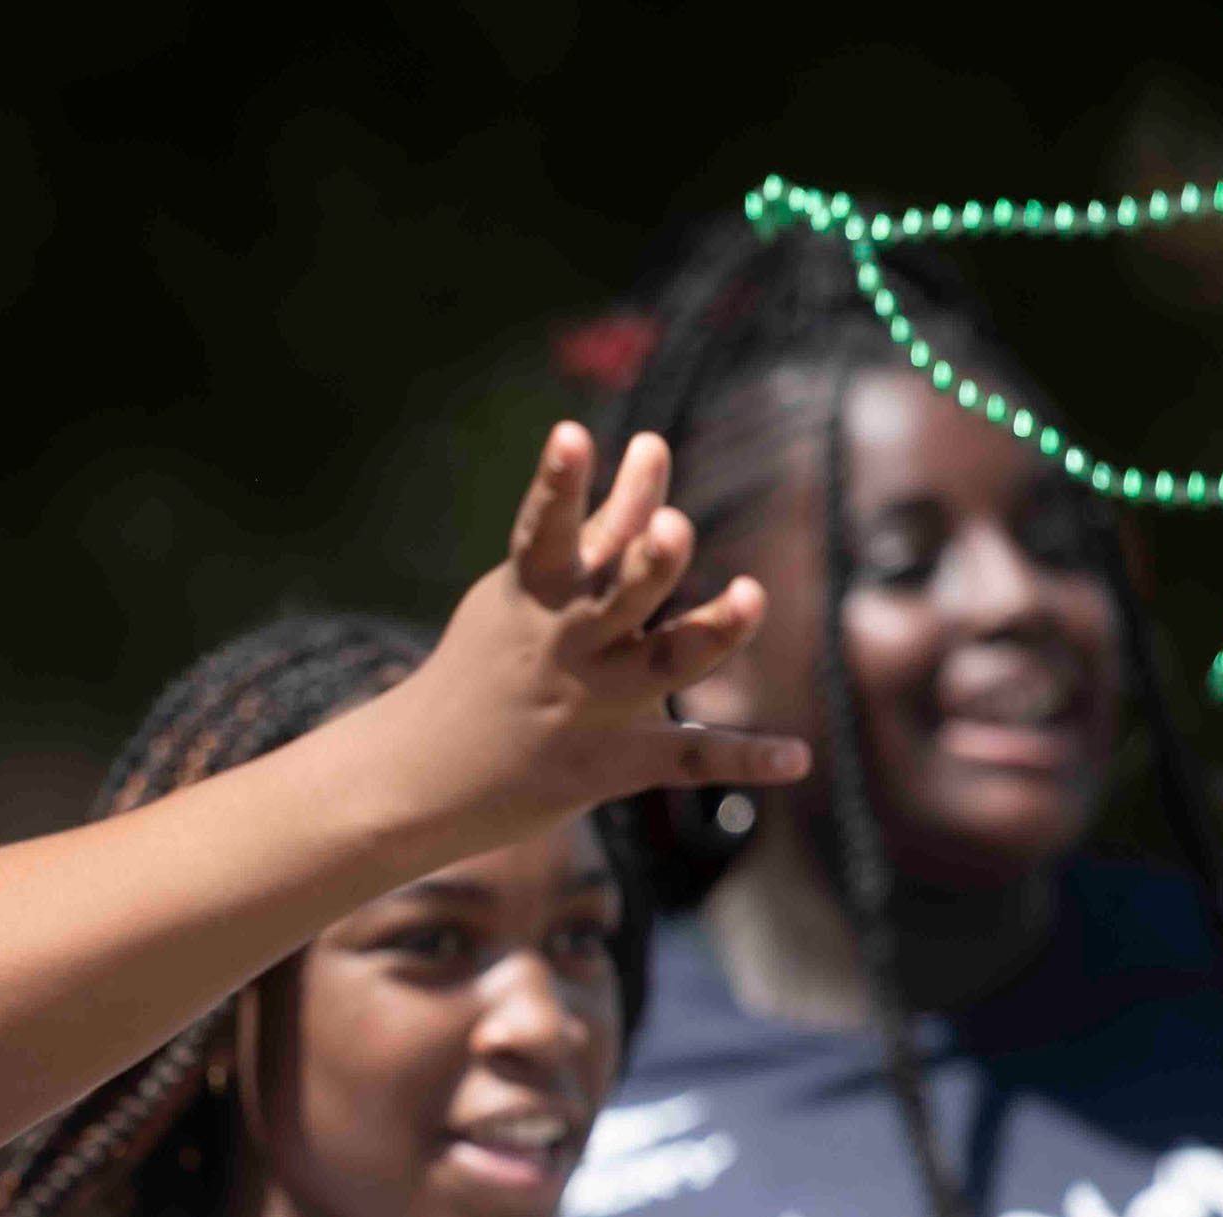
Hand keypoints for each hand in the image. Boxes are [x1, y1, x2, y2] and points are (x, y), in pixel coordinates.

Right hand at [405, 424, 807, 846]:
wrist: (424, 775)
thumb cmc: (490, 662)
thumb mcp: (529, 593)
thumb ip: (603, 529)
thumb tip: (654, 448)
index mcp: (535, 594)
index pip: (547, 530)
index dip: (558, 483)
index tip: (571, 434)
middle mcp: (566, 645)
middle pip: (616, 596)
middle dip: (646, 564)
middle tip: (675, 529)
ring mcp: (593, 706)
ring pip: (663, 664)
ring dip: (710, 632)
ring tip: (750, 596)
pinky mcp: (613, 764)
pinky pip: (688, 758)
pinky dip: (744, 757)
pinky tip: (797, 758)